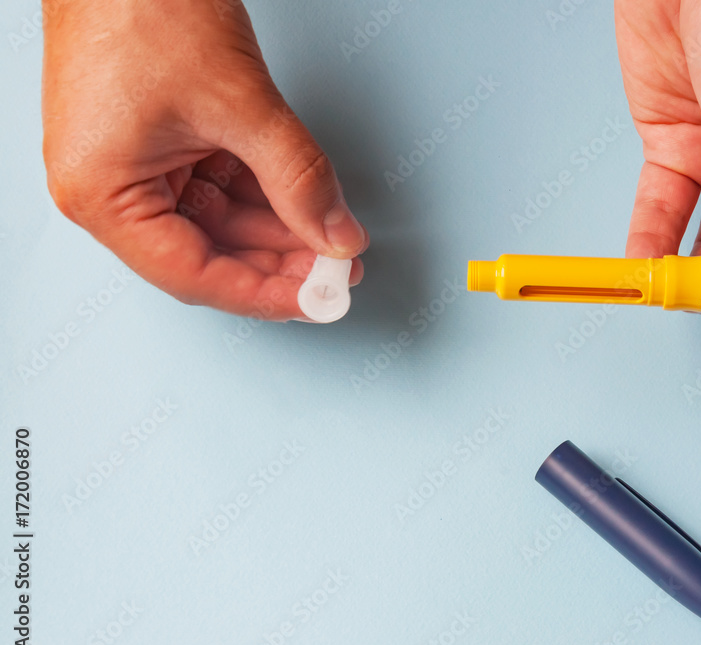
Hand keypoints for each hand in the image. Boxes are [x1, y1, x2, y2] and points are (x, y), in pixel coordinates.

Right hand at [42, 0, 366, 319]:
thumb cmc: (142, 3)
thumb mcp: (239, 103)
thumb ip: (297, 177)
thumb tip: (336, 234)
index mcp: (103, 194)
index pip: (195, 275)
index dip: (265, 294)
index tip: (319, 301)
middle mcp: (110, 190)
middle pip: (209, 255)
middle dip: (280, 264)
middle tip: (339, 273)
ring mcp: (135, 167)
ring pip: (220, 225)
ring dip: (279, 232)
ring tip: (334, 241)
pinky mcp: (159, 145)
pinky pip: (218, 189)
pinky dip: (264, 198)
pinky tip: (306, 208)